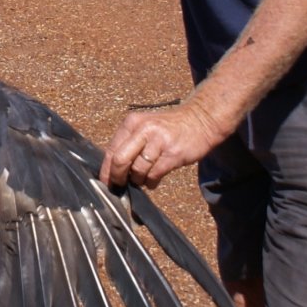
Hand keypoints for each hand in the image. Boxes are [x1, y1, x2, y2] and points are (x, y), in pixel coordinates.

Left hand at [101, 99, 223, 189]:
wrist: (200, 120)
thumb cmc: (169, 127)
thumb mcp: (145, 126)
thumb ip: (129, 143)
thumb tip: (113, 169)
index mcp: (132, 122)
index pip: (112, 149)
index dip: (106, 170)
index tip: (106, 183)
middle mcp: (143, 130)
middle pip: (120, 160)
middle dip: (118, 177)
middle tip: (120, 186)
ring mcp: (158, 141)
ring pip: (138, 171)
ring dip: (139, 181)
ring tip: (145, 178)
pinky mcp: (173, 154)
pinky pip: (154, 175)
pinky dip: (151, 182)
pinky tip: (154, 180)